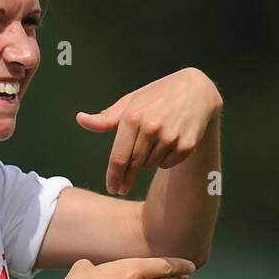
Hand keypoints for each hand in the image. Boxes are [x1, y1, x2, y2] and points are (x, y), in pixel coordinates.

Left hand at [75, 67, 222, 196]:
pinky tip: (170, 143)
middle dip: (126, 178)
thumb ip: (106, 119)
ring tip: (155, 143)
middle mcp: (151, 127)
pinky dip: (165, 160)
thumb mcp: (131, 103)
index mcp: (133, 117)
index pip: (118, 157)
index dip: (113, 177)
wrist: (197, 90)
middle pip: (133, 165)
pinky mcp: (186, 145)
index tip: (112, 188)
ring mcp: (170, 137)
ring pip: (150, 165)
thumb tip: (80, 119)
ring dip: (147, 161)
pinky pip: (167, 164)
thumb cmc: (157, 97)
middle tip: (121, 188)